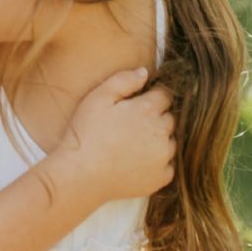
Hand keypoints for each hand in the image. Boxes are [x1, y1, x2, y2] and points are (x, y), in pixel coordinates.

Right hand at [51, 68, 174, 203]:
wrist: (80, 175)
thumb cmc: (86, 133)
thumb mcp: (98, 97)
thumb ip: (123, 80)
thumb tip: (145, 72)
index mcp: (148, 110)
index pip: (165, 96)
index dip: (153, 96)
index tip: (139, 103)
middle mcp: (161, 133)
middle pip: (169, 119)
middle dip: (156, 118)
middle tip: (133, 124)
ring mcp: (163, 157)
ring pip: (170, 142)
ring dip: (159, 140)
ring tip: (134, 144)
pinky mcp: (160, 178)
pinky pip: (168, 166)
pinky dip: (159, 163)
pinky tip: (139, 162)